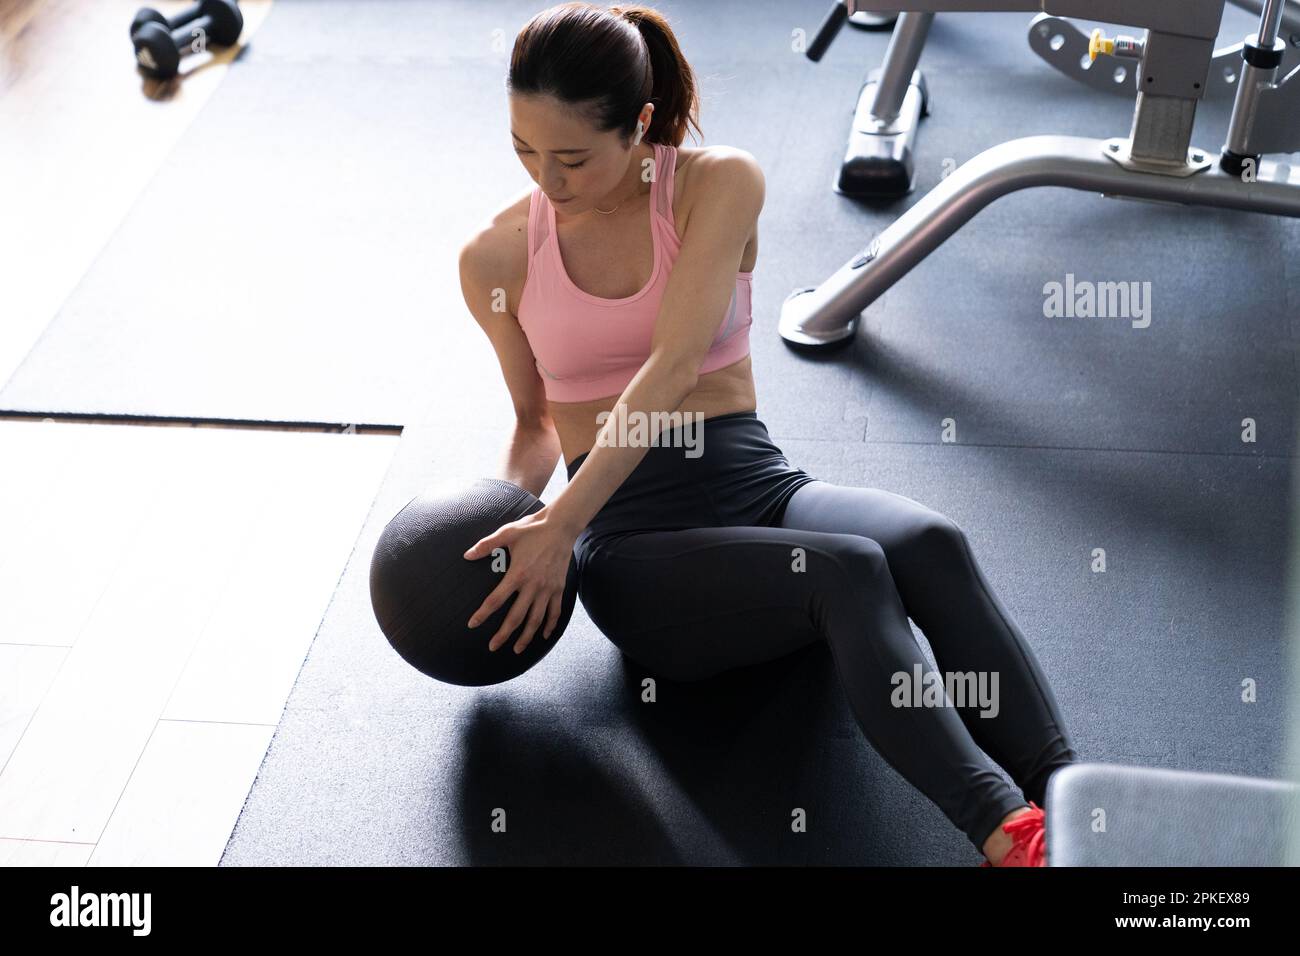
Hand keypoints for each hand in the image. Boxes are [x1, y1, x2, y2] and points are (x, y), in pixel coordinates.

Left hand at [462, 506, 575, 654]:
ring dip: (526, 636)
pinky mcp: (559, 588)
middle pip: (516, 617)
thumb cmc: (532, 529)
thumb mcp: (507, 533)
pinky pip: (555, 611)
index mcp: (517, 574)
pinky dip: (550, 625)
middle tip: (492, 647)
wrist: (561, 526)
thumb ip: (486, 545)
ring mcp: (548, 588)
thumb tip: (467, 555)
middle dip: (504, 634)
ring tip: (517, 649)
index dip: (483, 614)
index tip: (473, 624)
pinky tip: (544, 635)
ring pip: (536, 619)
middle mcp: (533, 585)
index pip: (496, 600)